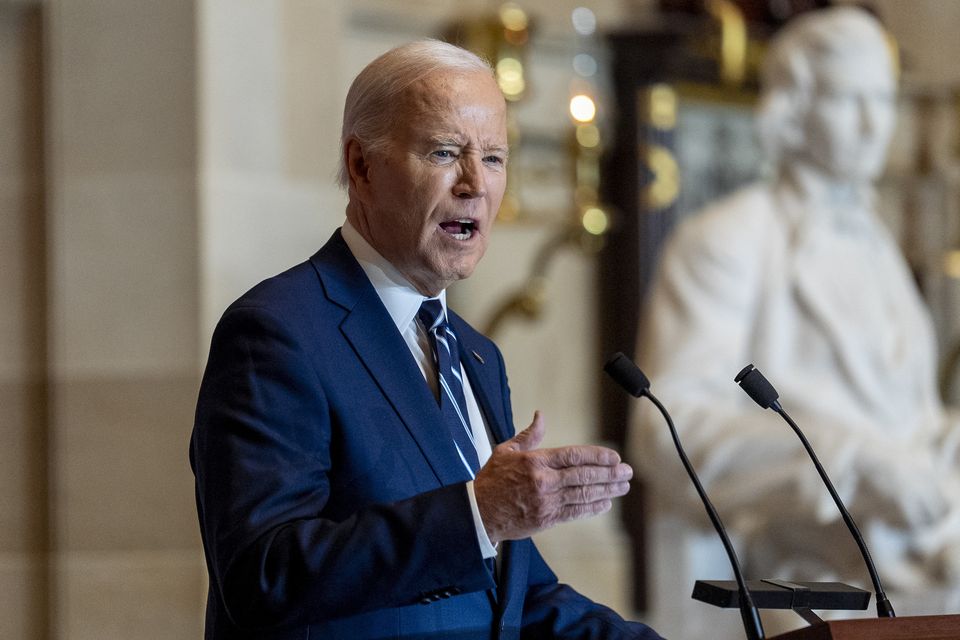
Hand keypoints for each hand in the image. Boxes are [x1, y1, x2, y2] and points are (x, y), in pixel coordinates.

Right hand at [473, 411, 632, 544]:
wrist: (478, 512)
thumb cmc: (492, 480)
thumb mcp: (506, 451)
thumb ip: (529, 435)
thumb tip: (541, 416)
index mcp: (536, 461)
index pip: (574, 456)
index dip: (597, 456)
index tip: (614, 457)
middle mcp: (544, 481)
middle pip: (584, 476)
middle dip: (609, 474)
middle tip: (627, 472)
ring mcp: (546, 502)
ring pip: (583, 494)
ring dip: (607, 490)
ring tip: (623, 486)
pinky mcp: (547, 519)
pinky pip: (575, 512)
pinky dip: (592, 508)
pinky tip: (606, 504)